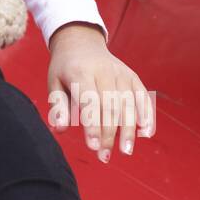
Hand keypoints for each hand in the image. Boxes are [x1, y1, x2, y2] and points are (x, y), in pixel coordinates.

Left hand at [47, 22, 154, 162]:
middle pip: (110, 106)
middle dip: (109, 134)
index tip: (93, 147)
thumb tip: (60, 129)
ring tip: (125, 151)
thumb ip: (58, 107)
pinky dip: (146, 114)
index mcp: (79, 71)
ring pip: (128, 103)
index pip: (89, 101)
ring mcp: (120, 72)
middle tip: (104, 157)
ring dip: (128, 130)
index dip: (92, 125)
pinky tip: (145, 133)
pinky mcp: (132, 76)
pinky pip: (142, 96)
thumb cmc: (65, 69)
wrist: (81, 42)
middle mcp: (103, 70)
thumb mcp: (54, 83)